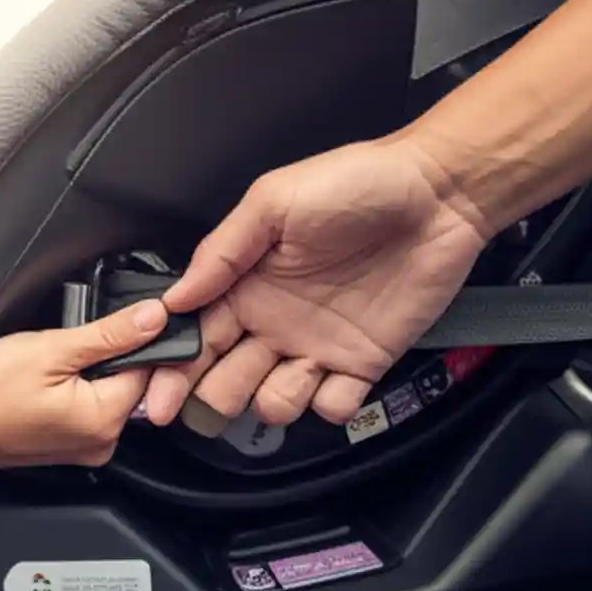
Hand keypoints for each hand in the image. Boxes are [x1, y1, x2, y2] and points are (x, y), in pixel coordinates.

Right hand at [0, 299, 167, 470]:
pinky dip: (79, 389)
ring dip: (92, 371)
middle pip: (133, 382)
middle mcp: (104, 442)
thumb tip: (155, 317)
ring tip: (54, 365)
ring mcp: (87, 448)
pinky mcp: (72, 447)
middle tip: (67, 347)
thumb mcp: (50, 349)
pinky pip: (92, 408)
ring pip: (111, 393)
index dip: (134, 338)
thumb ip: (110, 333)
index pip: (150, 368)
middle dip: (110, 355)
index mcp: (105, 419)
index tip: (106, 326)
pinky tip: (50, 383)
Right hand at [144, 137, 490, 428]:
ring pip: (273, 404)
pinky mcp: (362, 363)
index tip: (153, 393)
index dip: (169, 368)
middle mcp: (272, 322)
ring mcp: (317, 346)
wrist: (438, 194)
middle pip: (222, 381)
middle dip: (209, 397)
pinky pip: (334, 408)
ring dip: (273, 400)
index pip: (193, 337)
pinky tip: (337, 376)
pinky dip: (331, 405)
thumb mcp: (273, 201)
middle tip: (213, 395)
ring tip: (293, 371)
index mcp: (244, 286)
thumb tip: (174, 298)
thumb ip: (222, 251)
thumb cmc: (355, 182)